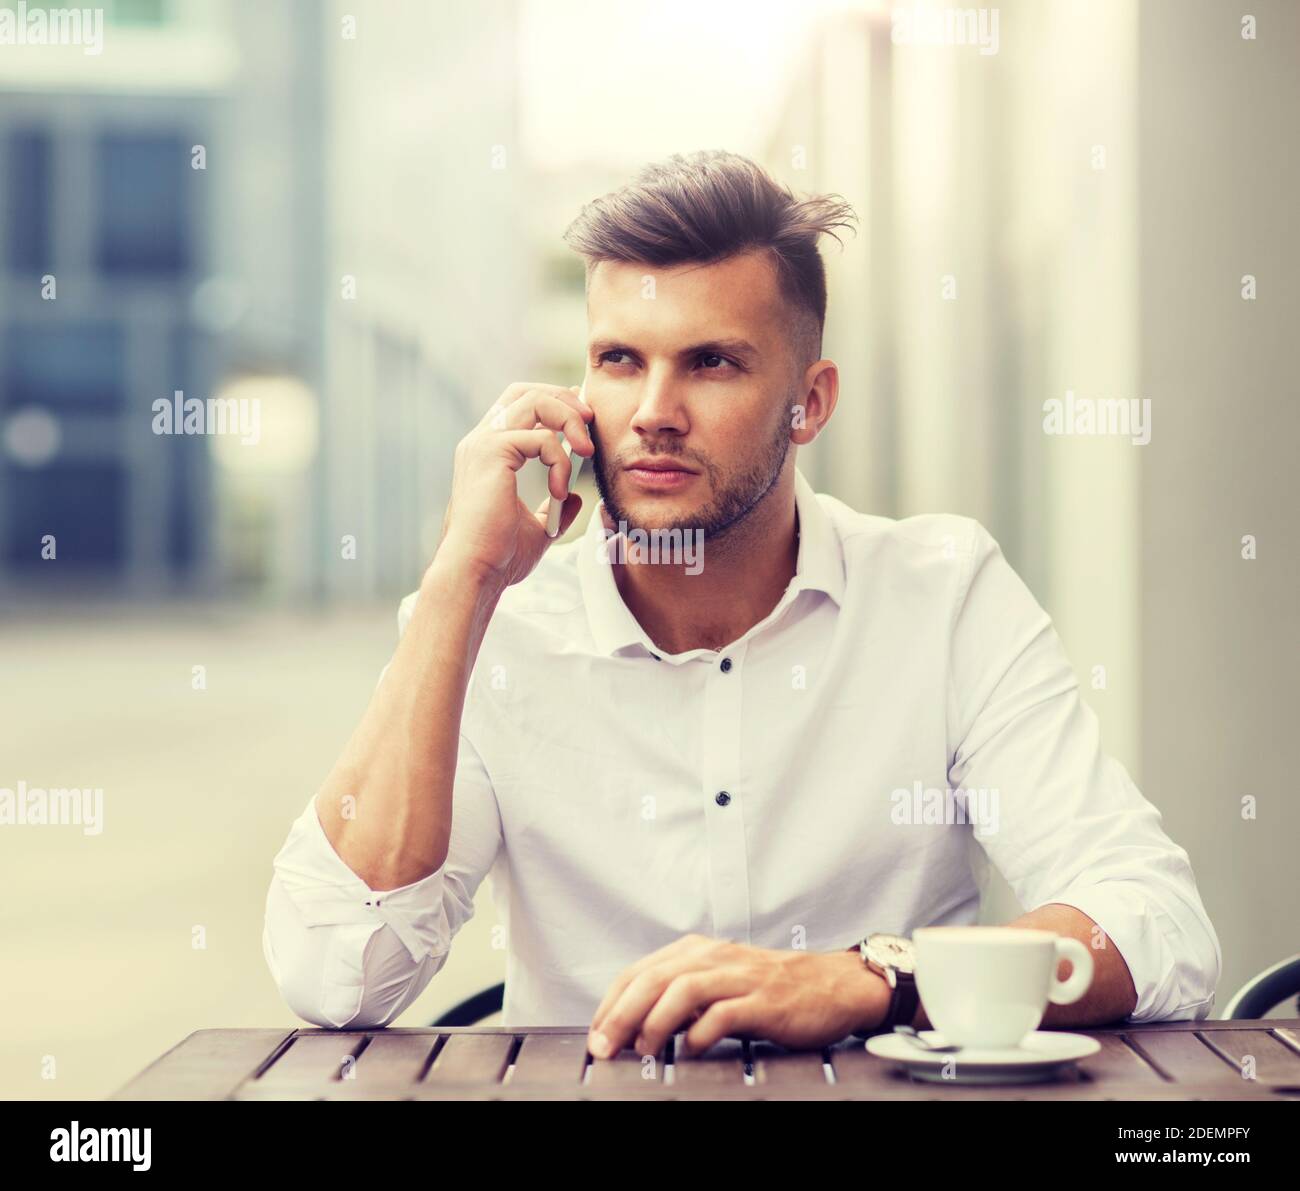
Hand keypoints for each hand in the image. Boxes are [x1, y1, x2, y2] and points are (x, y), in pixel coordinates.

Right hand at [436, 382, 594, 587]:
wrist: (477, 571)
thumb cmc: (499, 556)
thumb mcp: (537, 529)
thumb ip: (554, 508)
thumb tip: (576, 499)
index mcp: (486, 453)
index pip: (519, 405)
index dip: (554, 402)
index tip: (583, 417)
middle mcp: (480, 441)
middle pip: (527, 391)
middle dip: (564, 400)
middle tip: (590, 423)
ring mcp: (484, 443)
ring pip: (535, 402)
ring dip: (569, 421)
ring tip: (586, 451)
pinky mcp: (493, 452)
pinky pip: (542, 438)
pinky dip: (560, 461)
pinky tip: (559, 490)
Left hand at [587, 934, 889, 1058]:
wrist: (832, 985)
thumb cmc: (773, 988)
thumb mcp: (720, 983)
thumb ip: (683, 998)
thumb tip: (639, 1025)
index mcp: (698, 951)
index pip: (639, 971)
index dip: (612, 1002)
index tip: (597, 1032)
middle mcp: (714, 957)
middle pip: (654, 978)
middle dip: (621, 1014)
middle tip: (605, 1046)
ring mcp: (739, 977)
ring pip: (683, 990)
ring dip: (655, 1022)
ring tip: (644, 1049)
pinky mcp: (763, 1000)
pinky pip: (723, 1014)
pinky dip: (701, 1034)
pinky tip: (692, 1050)